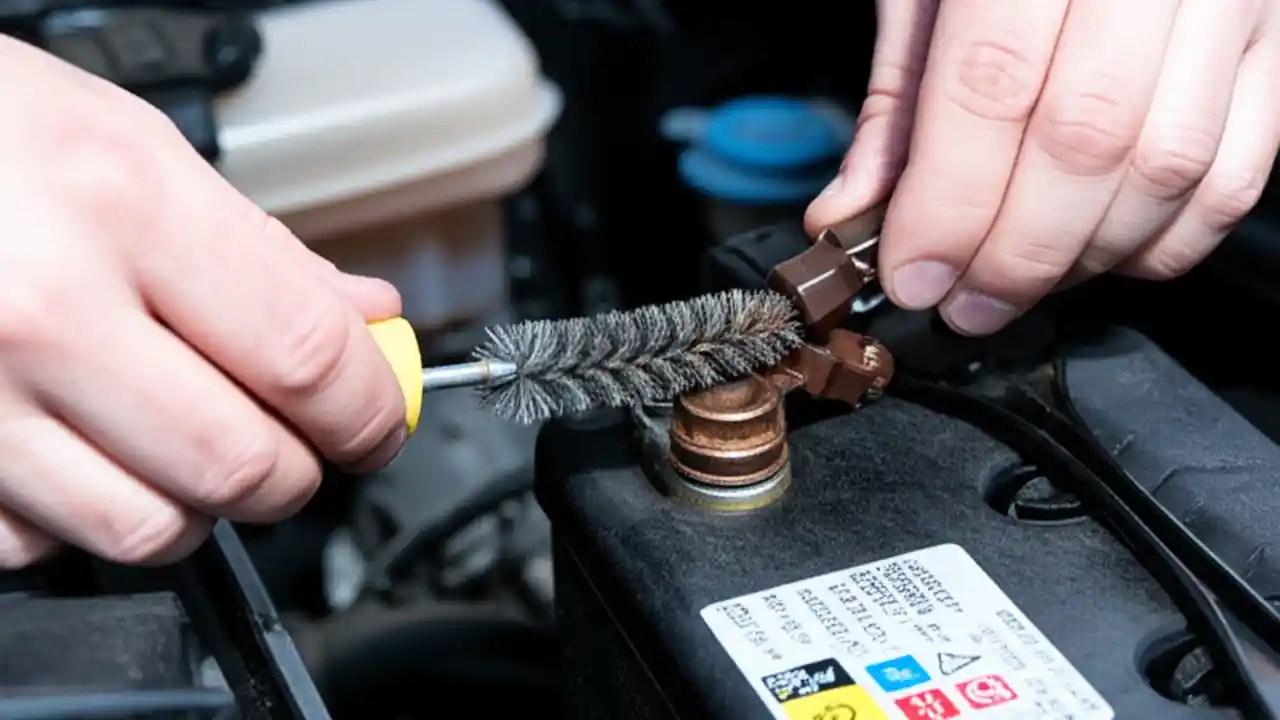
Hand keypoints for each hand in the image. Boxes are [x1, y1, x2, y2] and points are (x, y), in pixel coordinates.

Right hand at [0, 38, 408, 567]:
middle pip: (243, 465)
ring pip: (153, 527)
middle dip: (300, 467)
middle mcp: (43, 312)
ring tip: (189, 437)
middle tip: (300, 437)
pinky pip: (45, 544)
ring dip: (203, 501)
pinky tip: (82, 444)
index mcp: (122, 209)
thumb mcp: (136, 147)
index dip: (371, 407)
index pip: (308, 359)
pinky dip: (87, 512)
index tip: (380, 416)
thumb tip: (365, 323)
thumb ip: (264, 252)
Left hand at [807, 0, 1279, 334]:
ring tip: (1017, 283)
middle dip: (1013, 254)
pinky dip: (1167, 239)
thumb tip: (854, 215)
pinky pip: (1237, 168)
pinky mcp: (1274, 41)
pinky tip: (1101, 254)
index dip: (949, 204)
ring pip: (1170, 165)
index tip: (912, 274)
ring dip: (1084, 258)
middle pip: (1088, 141)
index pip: (994, 88)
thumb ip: (899, 100)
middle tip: (962, 302)